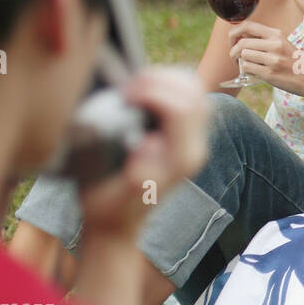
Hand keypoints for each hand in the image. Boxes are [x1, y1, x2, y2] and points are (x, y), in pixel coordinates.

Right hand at [78, 66, 209, 235]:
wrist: (115, 225)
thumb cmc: (108, 208)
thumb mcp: (116, 193)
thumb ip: (138, 172)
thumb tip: (150, 144)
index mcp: (181, 160)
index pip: (181, 108)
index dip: (152, 92)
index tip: (122, 95)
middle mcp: (194, 149)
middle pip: (194, 93)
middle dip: (159, 79)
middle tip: (127, 87)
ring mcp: (193, 142)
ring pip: (195, 91)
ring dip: (165, 78)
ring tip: (134, 86)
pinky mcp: (184, 137)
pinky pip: (187, 96)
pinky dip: (166, 85)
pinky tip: (142, 91)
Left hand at [226, 21, 303, 96]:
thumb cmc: (294, 62)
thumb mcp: (283, 44)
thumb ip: (265, 39)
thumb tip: (239, 37)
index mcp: (277, 34)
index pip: (247, 26)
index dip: (234, 32)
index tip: (232, 40)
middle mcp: (275, 44)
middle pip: (242, 42)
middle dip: (233, 51)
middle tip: (234, 57)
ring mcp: (273, 59)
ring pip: (243, 55)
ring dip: (240, 61)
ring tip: (245, 65)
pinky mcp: (270, 73)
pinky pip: (247, 68)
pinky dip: (246, 70)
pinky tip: (253, 72)